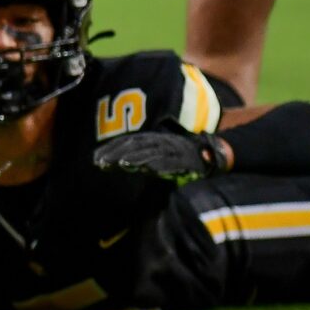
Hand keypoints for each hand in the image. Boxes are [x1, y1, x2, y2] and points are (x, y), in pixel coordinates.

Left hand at [92, 129, 230, 184]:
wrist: (214, 154)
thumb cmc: (183, 158)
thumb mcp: (160, 156)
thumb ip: (143, 159)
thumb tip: (122, 164)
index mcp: (153, 140)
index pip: (128, 142)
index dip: (112, 148)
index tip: (95, 157)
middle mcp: (161, 142)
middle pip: (134, 145)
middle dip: (116, 152)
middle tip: (99, 162)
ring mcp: (173, 150)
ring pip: (150, 152)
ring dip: (134, 157)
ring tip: (119, 164)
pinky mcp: (185, 161)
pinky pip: (170, 162)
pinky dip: (158, 164)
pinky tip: (147, 169)